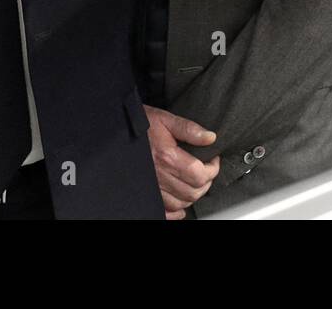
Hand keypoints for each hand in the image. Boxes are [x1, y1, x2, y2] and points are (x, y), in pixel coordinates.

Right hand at [145, 105, 219, 219]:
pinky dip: (176, 212)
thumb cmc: (140, 125)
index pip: (200, 175)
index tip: (213, 160)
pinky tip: (181, 206)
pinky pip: (164, 211)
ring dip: (193, 195)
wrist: (118, 131)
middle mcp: (159, 176)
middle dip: (205, 182)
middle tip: (207, 171)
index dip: (213, 169)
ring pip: (181, 203)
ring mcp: (151, 187)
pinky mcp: (145, 192)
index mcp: (167, 157)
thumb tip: (210, 138)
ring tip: (195, 183)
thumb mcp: (165, 119)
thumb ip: (189, 129)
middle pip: (193, 192)